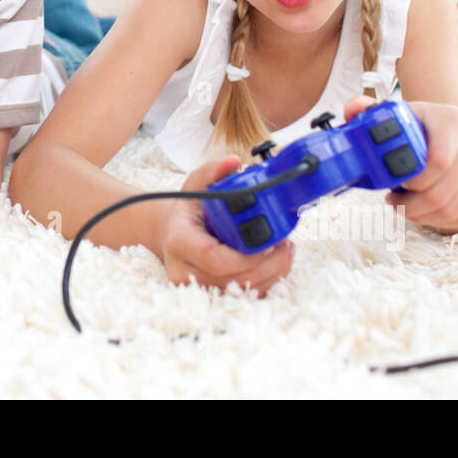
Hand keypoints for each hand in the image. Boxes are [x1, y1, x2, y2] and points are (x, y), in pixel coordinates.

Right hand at [157, 154, 295, 293]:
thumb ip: (213, 172)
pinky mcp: (213, 295)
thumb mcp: (195, 185)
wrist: (171, 233)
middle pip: (235, 279)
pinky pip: (247, 294)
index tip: (270, 240)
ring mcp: (197, 287)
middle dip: (268, 264)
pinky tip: (276, 260)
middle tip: (286, 242)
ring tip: (285, 248)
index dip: (248, 255)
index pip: (215, 258)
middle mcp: (184, 270)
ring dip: (273, 272)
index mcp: (179, 241)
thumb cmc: (187, 209)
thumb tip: (233, 162)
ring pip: (244, 290)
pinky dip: (268, 280)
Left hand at [342, 95, 457, 233]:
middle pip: (442, 193)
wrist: (456, 133)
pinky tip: (428, 210)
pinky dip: (441, 221)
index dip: (412, 182)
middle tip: (394, 202)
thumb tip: (352, 109)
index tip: (393, 186)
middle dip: (410, 206)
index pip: (437, 161)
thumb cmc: (419, 129)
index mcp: (451, 120)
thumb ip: (368, 112)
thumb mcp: (396, 117)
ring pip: (453, 210)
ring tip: (407, 206)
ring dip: (423, 216)